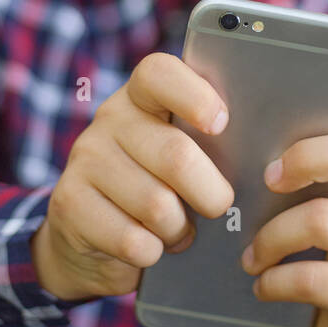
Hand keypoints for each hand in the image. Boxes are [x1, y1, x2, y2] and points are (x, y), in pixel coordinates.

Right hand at [31, 54, 234, 300]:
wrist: (86, 237)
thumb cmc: (156, 189)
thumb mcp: (176, 158)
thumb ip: (208, 146)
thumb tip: (259, 160)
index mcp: (142, 97)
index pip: (160, 73)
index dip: (195, 96)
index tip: (221, 125)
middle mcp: (109, 119)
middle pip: (176, 155)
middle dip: (210, 194)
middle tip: (217, 207)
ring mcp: (84, 158)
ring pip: (157, 205)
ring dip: (179, 230)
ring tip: (177, 230)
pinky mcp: (68, 201)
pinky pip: (132, 239)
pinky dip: (151, 253)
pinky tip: (148, 246)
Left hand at [241, 49, 327, 326]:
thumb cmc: (327, 266)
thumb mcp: (325, 216)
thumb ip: (305, 179)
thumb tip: (241, 134)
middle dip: (310, 155)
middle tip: (267, 176)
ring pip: (327, 219)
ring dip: (272, 235)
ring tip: (249, 255)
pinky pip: (317, 278)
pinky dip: (277, 281)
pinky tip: (261, 287)